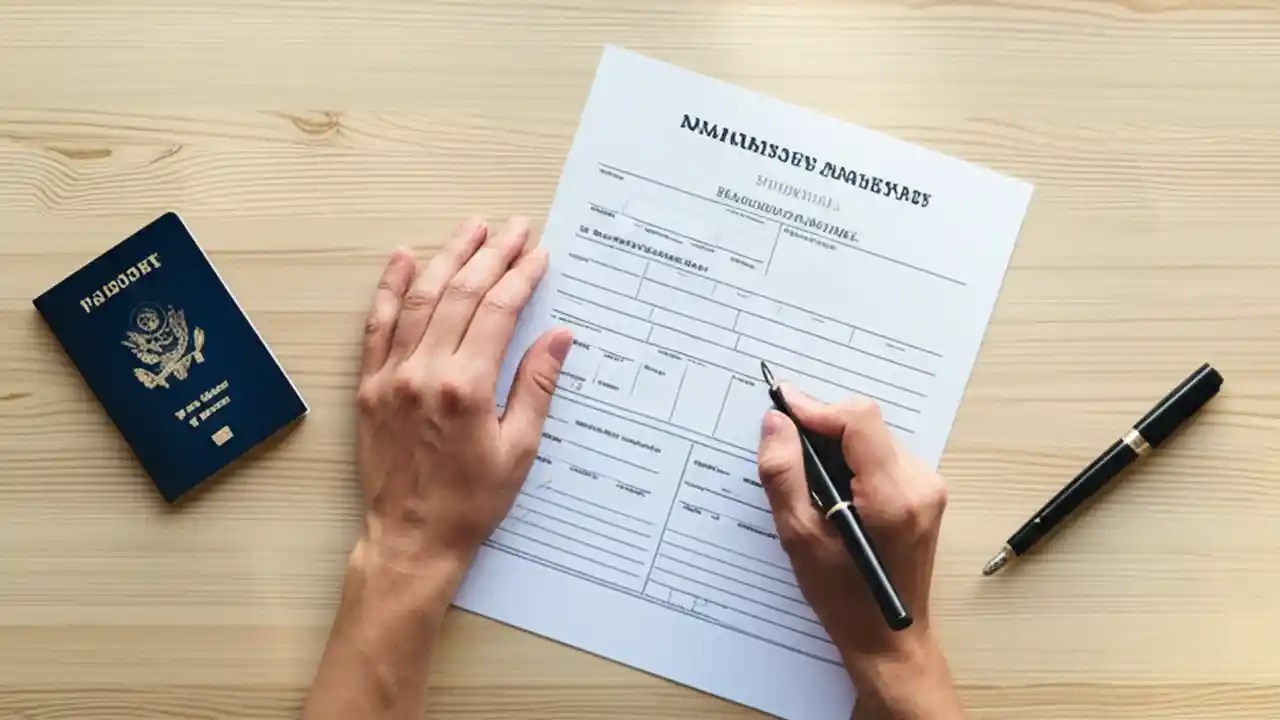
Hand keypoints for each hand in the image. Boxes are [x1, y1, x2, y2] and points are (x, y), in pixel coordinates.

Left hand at [305, 217, 571, 719]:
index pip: (497, 312)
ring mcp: (391, 376)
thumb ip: (537, 385)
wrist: (411, 540)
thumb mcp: (519, 448)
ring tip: (471, 228)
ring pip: (420, 299)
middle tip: (513, 227)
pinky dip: (390, 288)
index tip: (537, 253)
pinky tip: (403, 259)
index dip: (520, 277)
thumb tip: (559, 335)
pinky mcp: (368, 386)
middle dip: (490, 255)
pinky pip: (378, 325)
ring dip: (447, 257)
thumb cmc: (471, 503)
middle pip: (460, 294)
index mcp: (467, 387)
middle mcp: (424, 372)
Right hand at [757, 387, 960, 718]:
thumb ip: (784, 475)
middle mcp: (919, 484)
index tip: (780, 407)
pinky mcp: (925, 494)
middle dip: (822, 426)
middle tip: (786, 448)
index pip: (858, 419)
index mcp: (891, 496)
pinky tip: (834, 492)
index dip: (815, 407)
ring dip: (837, 445)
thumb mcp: (799, 539)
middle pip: (866, 423)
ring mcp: (928, 488)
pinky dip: (853, 460)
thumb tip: (775, 423)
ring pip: (873, 436)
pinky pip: (882, 455)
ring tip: (809, 480)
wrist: (890, 639)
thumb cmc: (843, 600)